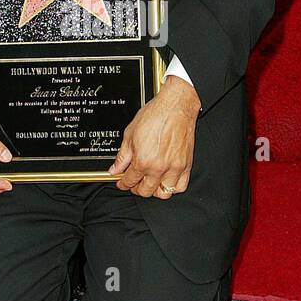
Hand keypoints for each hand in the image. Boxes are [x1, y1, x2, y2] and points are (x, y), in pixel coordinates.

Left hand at [109, 76, 199, 198]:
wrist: (176, 106)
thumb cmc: (155, 115)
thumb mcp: (130, 134)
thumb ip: (122, 156)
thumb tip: (114, 169)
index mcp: (143, 160)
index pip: (129, 181)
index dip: (122, 184)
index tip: (122, 182)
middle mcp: (158, 167)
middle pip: (145, 191)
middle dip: (136, 188)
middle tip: (134, 182)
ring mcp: (174, 168)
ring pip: (163, 194)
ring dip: (154, 190)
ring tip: (149, 182)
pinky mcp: (186, 165)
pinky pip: (180, 187)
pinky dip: (172, 188)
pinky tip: (165, 181)